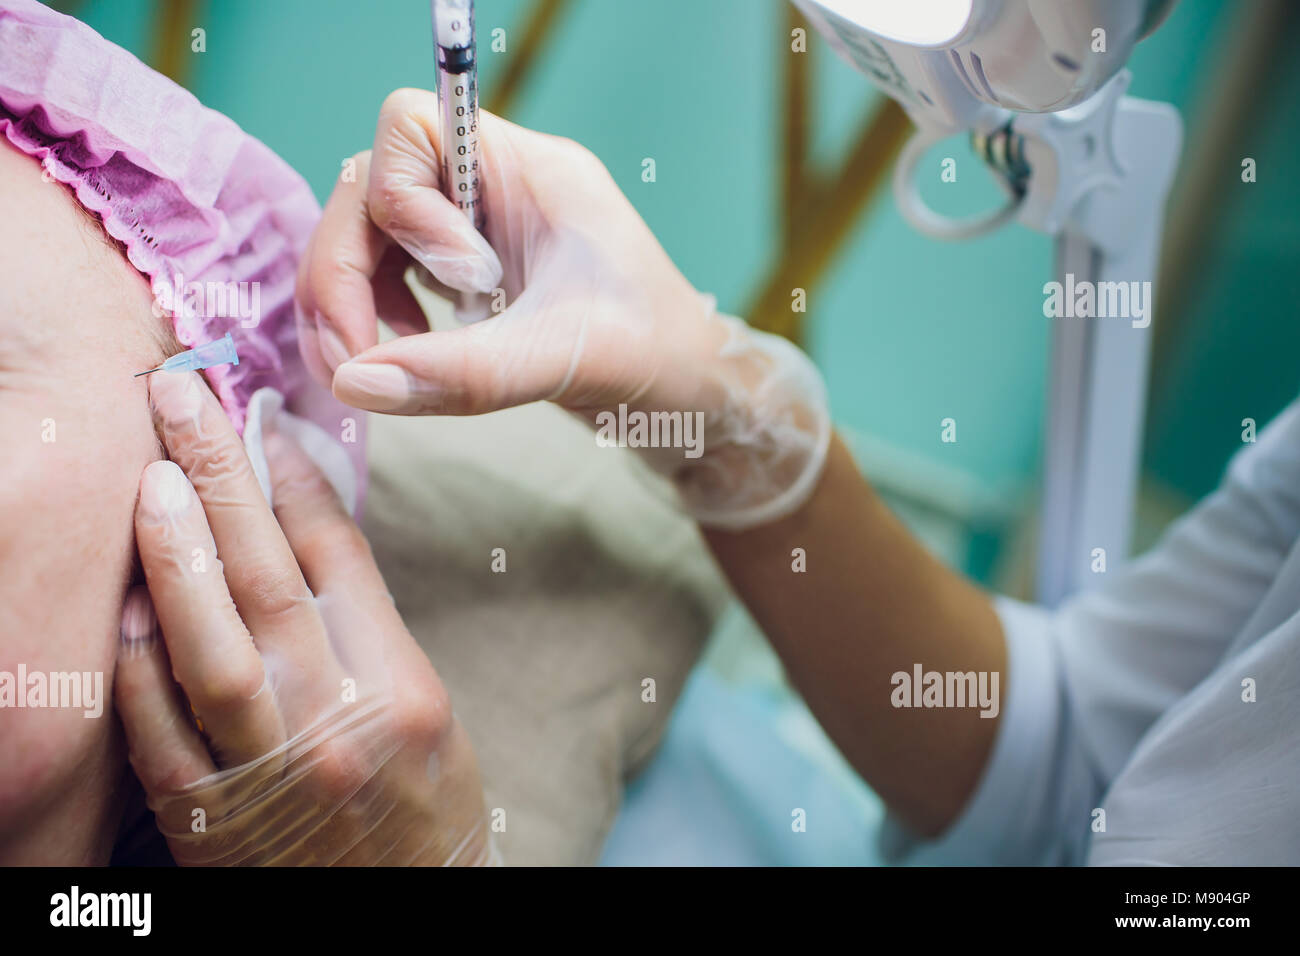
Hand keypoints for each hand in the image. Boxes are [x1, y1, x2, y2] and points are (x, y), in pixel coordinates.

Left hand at [115, 370, 493, 864]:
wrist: (407, 920)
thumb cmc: (427, 812)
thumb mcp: (429, 711)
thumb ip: (369, 625)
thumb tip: (305, 527)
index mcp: (401, 689)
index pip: (338, 558)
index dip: (294, 478)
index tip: (261, 419)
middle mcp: (336, 724)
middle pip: (267, 578)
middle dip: (219, 475)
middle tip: (181, 396)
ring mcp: (269, 774)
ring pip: (210, 647)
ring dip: (173, 553)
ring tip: (148, 475)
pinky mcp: (212, 824)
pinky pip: (161, 736)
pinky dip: (137, 668)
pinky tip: (122, 607)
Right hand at [295, 89, 830, 530]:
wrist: (689, 388)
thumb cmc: (653, 356)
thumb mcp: (562, 360)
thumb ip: (463, 372)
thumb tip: (355, 381)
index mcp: (526, 170)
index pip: (411, 126)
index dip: (403, 205)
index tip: (460, 286)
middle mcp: (491, 186)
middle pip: (368, 187)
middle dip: (344, 270)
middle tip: (355, 358)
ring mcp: (474, 228)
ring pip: (366, 233)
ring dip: (347, 299)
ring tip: (371, 368)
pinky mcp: (465, 270)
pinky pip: (386, 272)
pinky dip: (373, 317)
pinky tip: (404, 362)